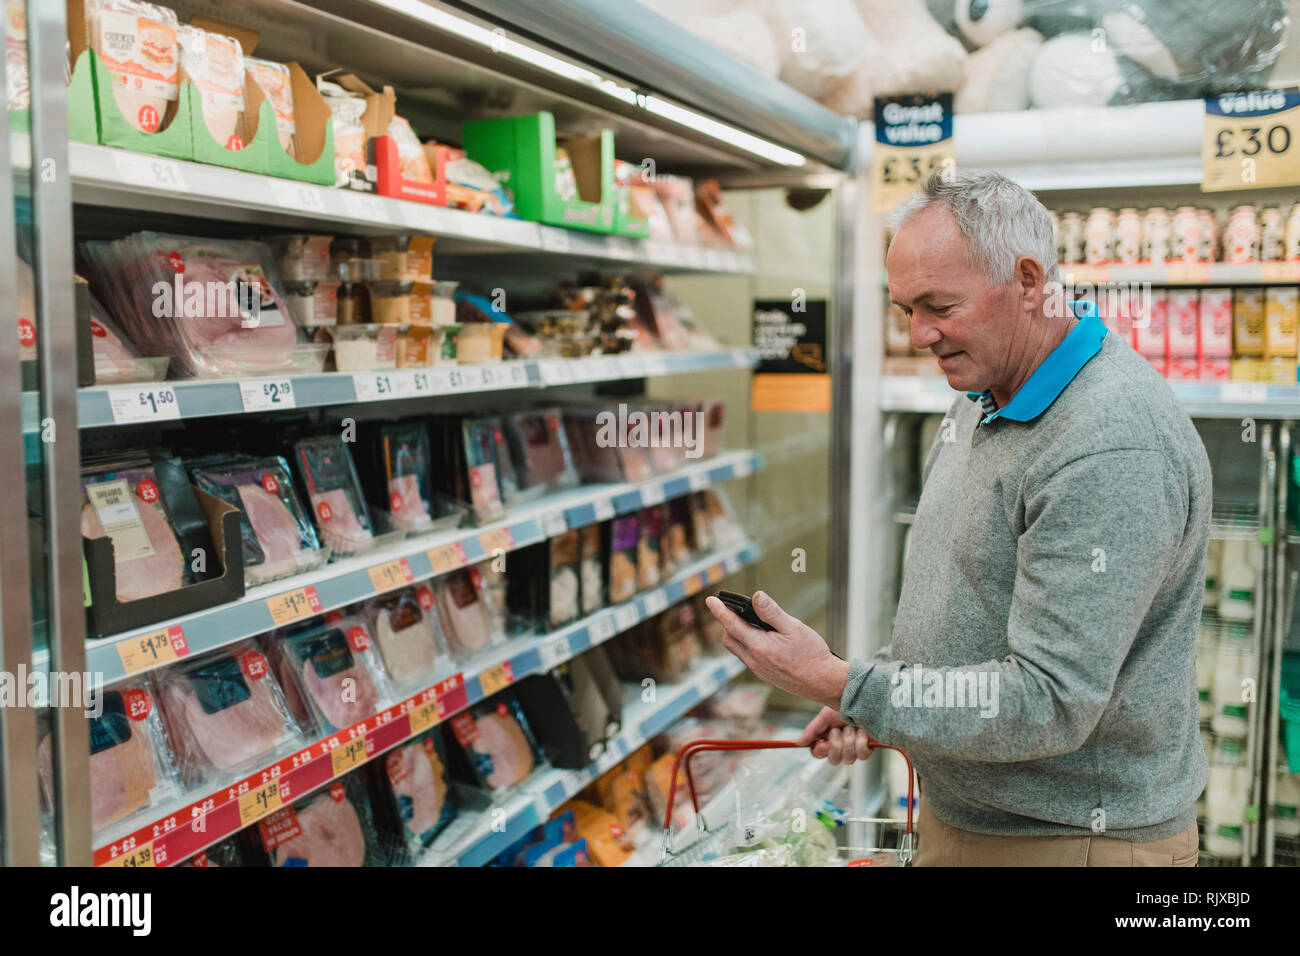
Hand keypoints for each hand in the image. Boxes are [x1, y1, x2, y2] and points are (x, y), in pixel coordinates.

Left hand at [703, 590, 849, 709]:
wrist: (824, 683)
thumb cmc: (812, 655)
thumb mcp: (794, 627)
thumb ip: (772, 612)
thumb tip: (756, 597)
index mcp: (759, 647)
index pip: (731, 625)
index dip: (719, 610)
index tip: (710, 600)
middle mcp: (754, 661)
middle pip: (729, 639)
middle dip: (727, 623)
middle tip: (731, 609)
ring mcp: (758, 670)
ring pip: (737, 650)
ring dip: (737, 635)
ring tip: (747, 622)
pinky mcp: (765, 675)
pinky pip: (747, 658)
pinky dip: (747, 645)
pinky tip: (760, 639)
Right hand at [797, 706, 875, 764]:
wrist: (864, 698)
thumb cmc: (845, 704)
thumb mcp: (826, 715)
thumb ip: (812, 730)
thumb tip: (797, 742)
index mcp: (828, 738)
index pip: (818, 753)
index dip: (821, 750)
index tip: (824, 741)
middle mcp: (841, 745)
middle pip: (834, 761)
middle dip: (836, 746)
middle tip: (838, 731)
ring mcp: (855, 748)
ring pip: (848, 759)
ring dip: (848, 742)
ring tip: (851, 727)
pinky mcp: (868, 748)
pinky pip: (862, 756)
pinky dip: (861, 743)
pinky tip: (862, 731)